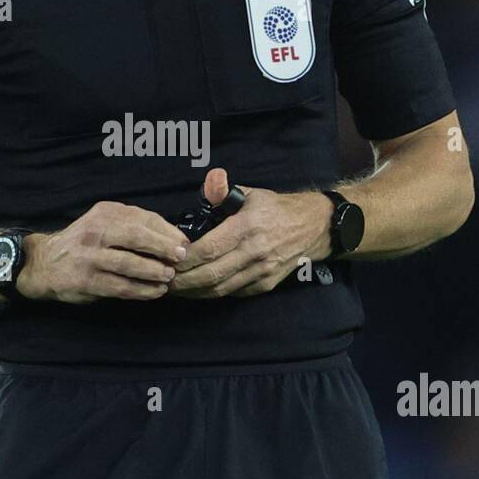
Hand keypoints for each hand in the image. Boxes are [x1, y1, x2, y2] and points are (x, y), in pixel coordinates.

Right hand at [16, 201, 187, 303]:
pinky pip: (119, 286)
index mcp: (105, 213)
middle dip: (163, 248)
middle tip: (181, 258)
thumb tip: (173, 238)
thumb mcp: (105, 223)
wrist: (45, 262)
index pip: (142, 218)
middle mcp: (95, 231)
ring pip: (128, 263)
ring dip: (154, 271)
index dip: (166, 232)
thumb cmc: (85, 243)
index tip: (184, 243)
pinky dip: (141, 290)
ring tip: (169, 277)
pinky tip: (154, 292)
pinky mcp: (86, 280)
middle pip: (136, 236)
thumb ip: (133, 226)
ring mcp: (89, 256)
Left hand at [167, 168, 332, 298]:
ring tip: (175, 288)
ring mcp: (262, 270)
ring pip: (221, 288)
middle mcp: (255, 251)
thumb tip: (208, 185)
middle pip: (212, 273)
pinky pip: (234, 292)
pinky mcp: (266, 283)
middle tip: (164, 280)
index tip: (168, 259)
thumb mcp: (250, 193)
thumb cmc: (275, 208)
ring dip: (195, 291)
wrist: (313, 227)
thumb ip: (224, 192)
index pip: (209, 248)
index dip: (185, 258)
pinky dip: (213, 293)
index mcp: (248, 226)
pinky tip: (197, 290)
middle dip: (184, 280)